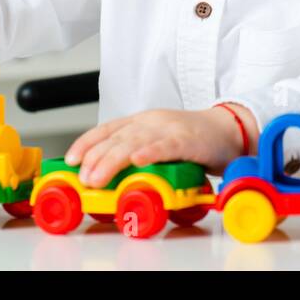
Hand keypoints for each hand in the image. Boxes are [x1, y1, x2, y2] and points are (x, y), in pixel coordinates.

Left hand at [64, 104, 258, 188]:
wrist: (228, 130)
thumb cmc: (192, 140)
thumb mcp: (157, 141)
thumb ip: (136, 151)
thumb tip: (107, 173)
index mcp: (142, 121)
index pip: (107, 129)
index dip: (87, 142)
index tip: (71, 159)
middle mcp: (151, 121)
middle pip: (116, 137)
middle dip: (96, 158)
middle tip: (84, 178)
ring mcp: (169, 129)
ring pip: (135, 142)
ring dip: (113, 160)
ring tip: (98, 177)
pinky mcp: (188, 140)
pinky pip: (166, 146)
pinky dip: (150, 153)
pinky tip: (137, 161)